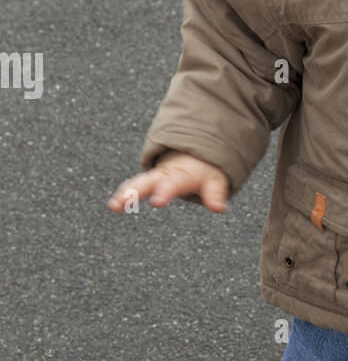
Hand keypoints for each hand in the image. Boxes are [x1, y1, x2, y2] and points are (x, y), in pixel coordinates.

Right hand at [107, 152, 229, 213]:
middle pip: (146, 182)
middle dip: (135, 192)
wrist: (195, 152)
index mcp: (180, 175)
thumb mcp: (214, 180)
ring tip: (114, 206)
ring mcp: (153, 177)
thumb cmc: (204, 171)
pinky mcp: (147, 181)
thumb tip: (220, 208)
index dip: (164, 192)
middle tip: (124, 202)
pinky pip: (132, 186)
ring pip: (135, 183)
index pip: (172, 184)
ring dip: (124, 194)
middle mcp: (163, 175)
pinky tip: (114, 205)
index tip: (156, 202)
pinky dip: (122, 195)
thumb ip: (215, 193)